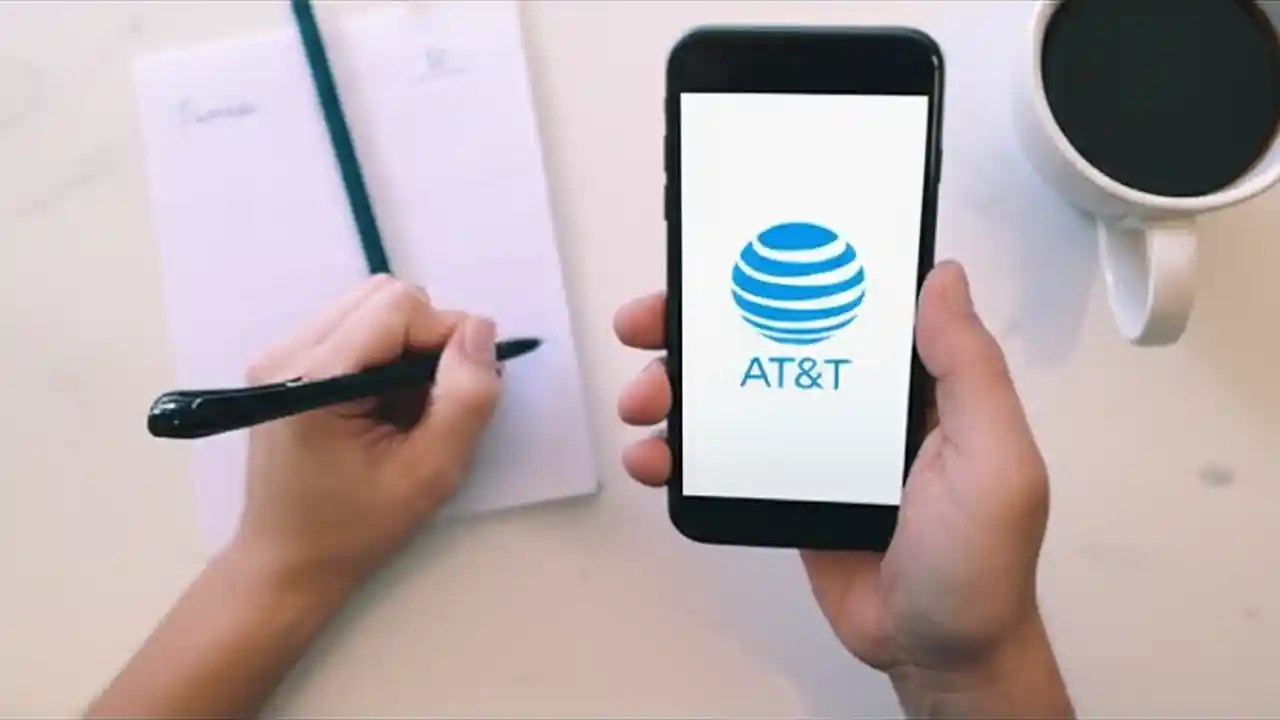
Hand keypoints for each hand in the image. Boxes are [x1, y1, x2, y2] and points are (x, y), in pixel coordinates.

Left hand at [233, 275, 502, 594]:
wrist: (286, 563)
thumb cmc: (356, 528)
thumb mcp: (430, 474)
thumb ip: (465, 399)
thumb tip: (482, 329)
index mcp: (314, 377)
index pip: (399, 307)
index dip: (448, 335)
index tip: (464, 388)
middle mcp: (286, 351)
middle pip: (383, 295)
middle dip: (427, 335)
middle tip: (434, 399)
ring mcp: (279, 353)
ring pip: (370, 304)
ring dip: (406, 344)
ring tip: (407, 405)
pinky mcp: (285, 363)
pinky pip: (353, 325)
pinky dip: (384, 352)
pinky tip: (382, 403)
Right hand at [615, 262, 1068, 714]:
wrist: (937, 651)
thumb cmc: (979, 561)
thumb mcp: (994, 459)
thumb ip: (969, 369)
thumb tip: (942, 276)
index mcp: (910, 380)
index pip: (837, 302)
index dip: (780, 271)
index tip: (726, 257)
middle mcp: (854, 400)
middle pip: (763, 338)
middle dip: (697, 325)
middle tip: (648, 322)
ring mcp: (811, 445)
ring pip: (728, 394)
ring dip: (673, 386)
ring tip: (642, 402)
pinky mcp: (780, 489)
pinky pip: (719, 458)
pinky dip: (675, 452)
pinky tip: (652, 458)